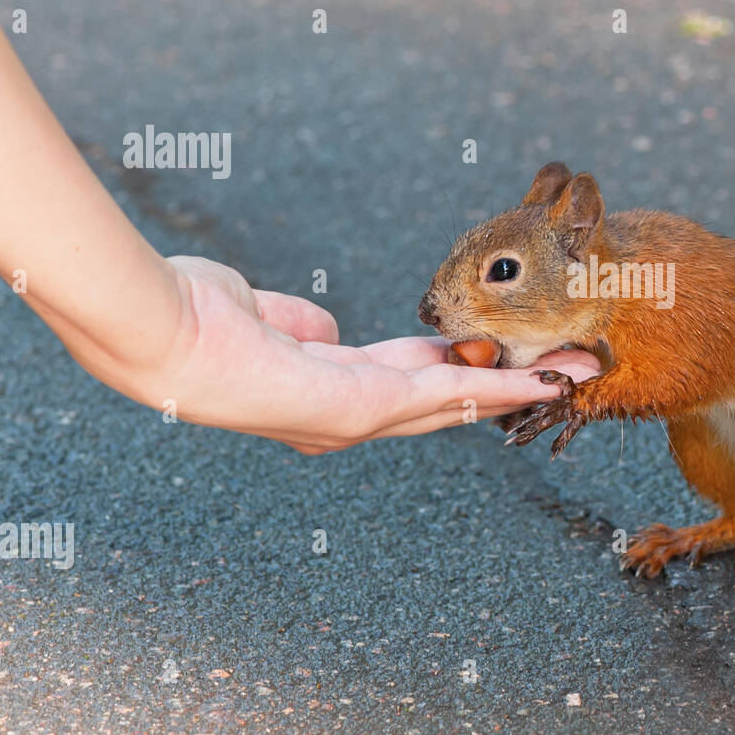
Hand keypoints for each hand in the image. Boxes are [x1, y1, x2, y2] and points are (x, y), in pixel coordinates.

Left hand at [112, 256, 597, 452]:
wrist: (160, 334)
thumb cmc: (195, 320)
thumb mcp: (263, 316)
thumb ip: (300, 322)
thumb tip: (322, 324)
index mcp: (328, 391)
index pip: (412, 383)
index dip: (465, 369)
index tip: (506, 356)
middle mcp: (348, 416)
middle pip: (449, 402)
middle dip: (511, 388)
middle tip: (567, 374)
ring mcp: (355, 418)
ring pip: (459, 401)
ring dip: (520, 389)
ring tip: (574, 375)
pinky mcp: (360, 408)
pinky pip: (443, 390)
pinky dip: (495, 385)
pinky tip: (536, 378)